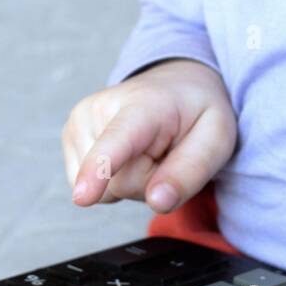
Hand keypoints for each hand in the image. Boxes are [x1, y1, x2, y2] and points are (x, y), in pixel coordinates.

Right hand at [61, 59, 237, 213]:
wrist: (174, 84)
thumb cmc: (195, 112)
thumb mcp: (216, 138)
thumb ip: (190, 172)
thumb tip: (157, 201)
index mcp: (143, 104)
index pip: (116, 140)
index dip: (98, 170)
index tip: (82, 197)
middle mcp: (100, 107)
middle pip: (117, 184)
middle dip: (147, 184)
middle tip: (165, 153)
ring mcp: (79, 121)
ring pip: (102, 190)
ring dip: (130, 182)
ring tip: (147, 152)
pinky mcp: (69, 135)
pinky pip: (90, 188)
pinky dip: (112, 181)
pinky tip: (127, 155)